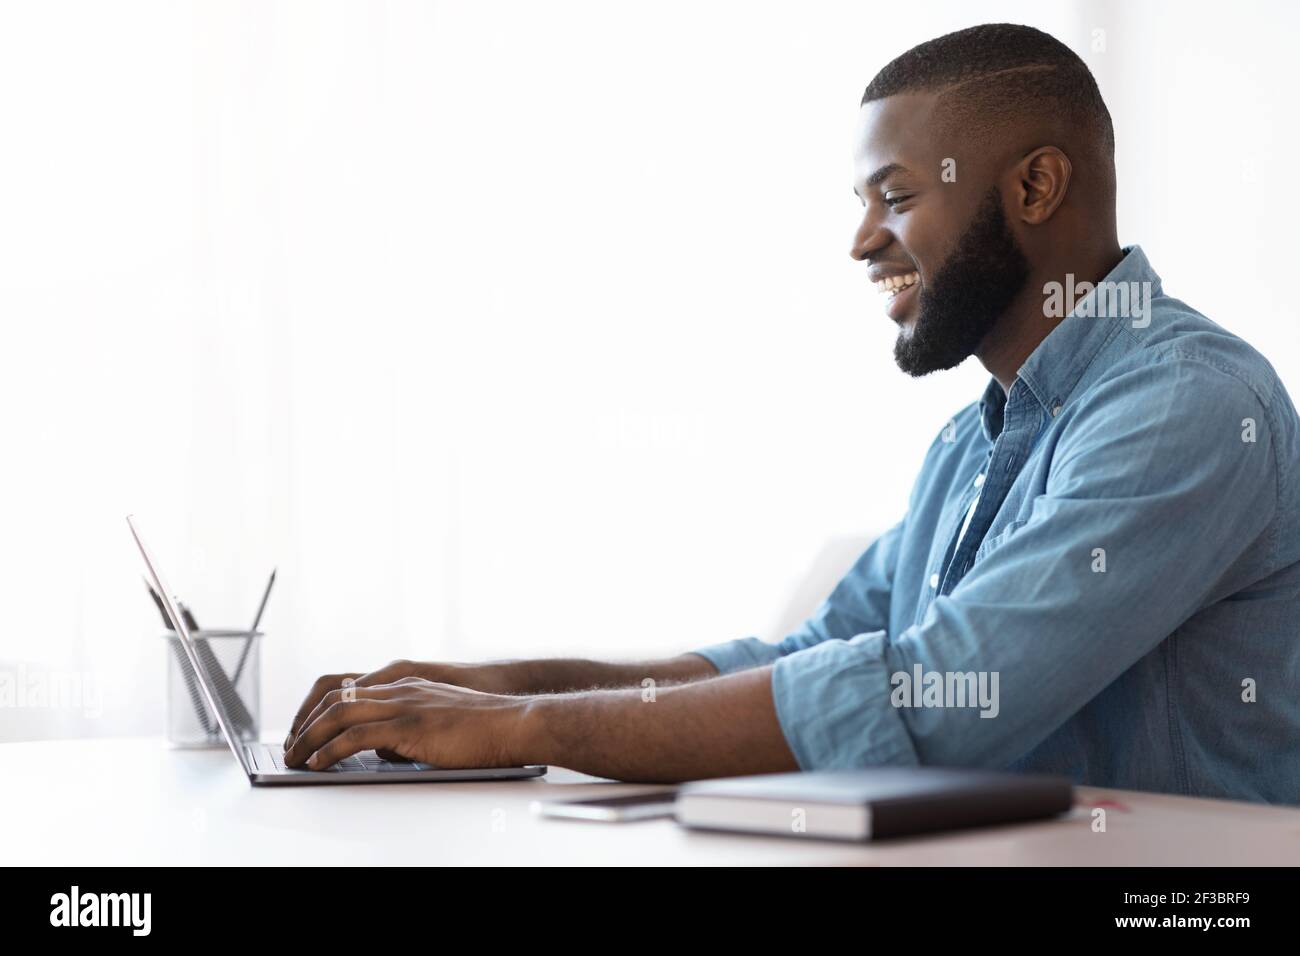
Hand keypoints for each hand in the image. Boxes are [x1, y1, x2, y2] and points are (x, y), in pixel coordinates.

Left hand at [282, 676, 533, 769]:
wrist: (515, 722)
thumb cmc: (485, 727)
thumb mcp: (439, 720)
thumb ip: (407, 727)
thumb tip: (382, 749)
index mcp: (407, 684)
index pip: (348, 690)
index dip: (320, 710)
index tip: (305, 731)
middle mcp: (400, 688)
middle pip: (334, 698)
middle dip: (305, 723)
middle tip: (291, 746)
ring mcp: (404, 704)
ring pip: (338, 714)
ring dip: (309, 738)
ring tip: (295, 758)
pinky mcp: (409, 726)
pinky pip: (354, 736)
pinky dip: (329, 751)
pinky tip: (318, 764)